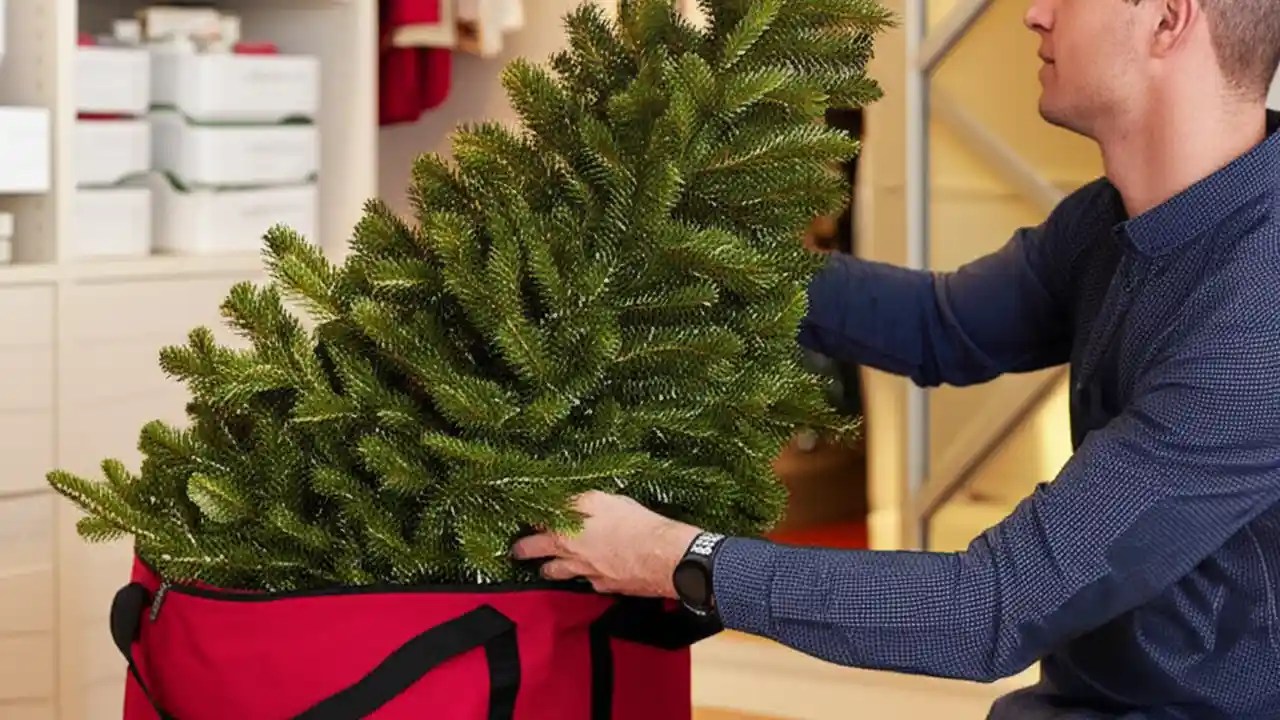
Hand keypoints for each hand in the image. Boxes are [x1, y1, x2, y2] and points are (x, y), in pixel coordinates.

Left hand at [510, 490, 701, 598]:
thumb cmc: (634, 525)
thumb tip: (560, 500)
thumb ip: (577, 501)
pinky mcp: (608, 587)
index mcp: (565, 535)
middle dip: (525, 552)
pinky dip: (586, 577)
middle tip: (517, 551)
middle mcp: (571, 559)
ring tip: (546, 567)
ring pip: (561, 574)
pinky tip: (589, 573)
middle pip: (539, 556)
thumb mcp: (601, 500)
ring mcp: (589, 576)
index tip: (520, 520)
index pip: (534, 528)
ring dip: (552, 569)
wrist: (662, 557)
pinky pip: (589, 582)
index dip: (527, 523)